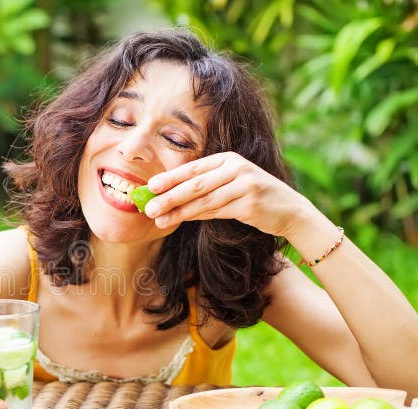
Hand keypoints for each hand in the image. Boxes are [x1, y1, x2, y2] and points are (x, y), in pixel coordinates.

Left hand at [143, 152, 309, 237]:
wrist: (289, 210)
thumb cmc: (251, 197)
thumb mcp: (228, 186)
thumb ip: (202, 190)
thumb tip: (166, 199)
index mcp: (227, 158)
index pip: (193, 169)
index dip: (170, 178)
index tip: (149, 187)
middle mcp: (236, 167)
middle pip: (195, 184)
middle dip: (169, 196)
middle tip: (149, 207)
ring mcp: (245, 185)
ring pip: (204, 200)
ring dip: (178, 210)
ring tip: (158, 218)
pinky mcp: (250, 204)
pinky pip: (217, 211)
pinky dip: (196, 217)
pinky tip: (179, 221)